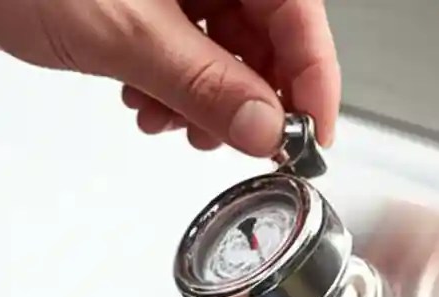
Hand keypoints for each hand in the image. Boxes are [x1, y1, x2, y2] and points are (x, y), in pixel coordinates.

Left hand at [0, 0, 340, 155]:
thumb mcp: (126, 36)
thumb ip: (204, 85)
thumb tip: (264, 127)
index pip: (298, 9)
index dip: (312, 77)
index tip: (310, 133)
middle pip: (267, 32)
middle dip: (252, 95)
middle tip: (239, 141)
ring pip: (226, 47)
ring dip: (208, 98)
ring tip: (174, 124)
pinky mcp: (146, 1)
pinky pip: (187, 49)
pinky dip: (175, 86)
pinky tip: (146, 103)